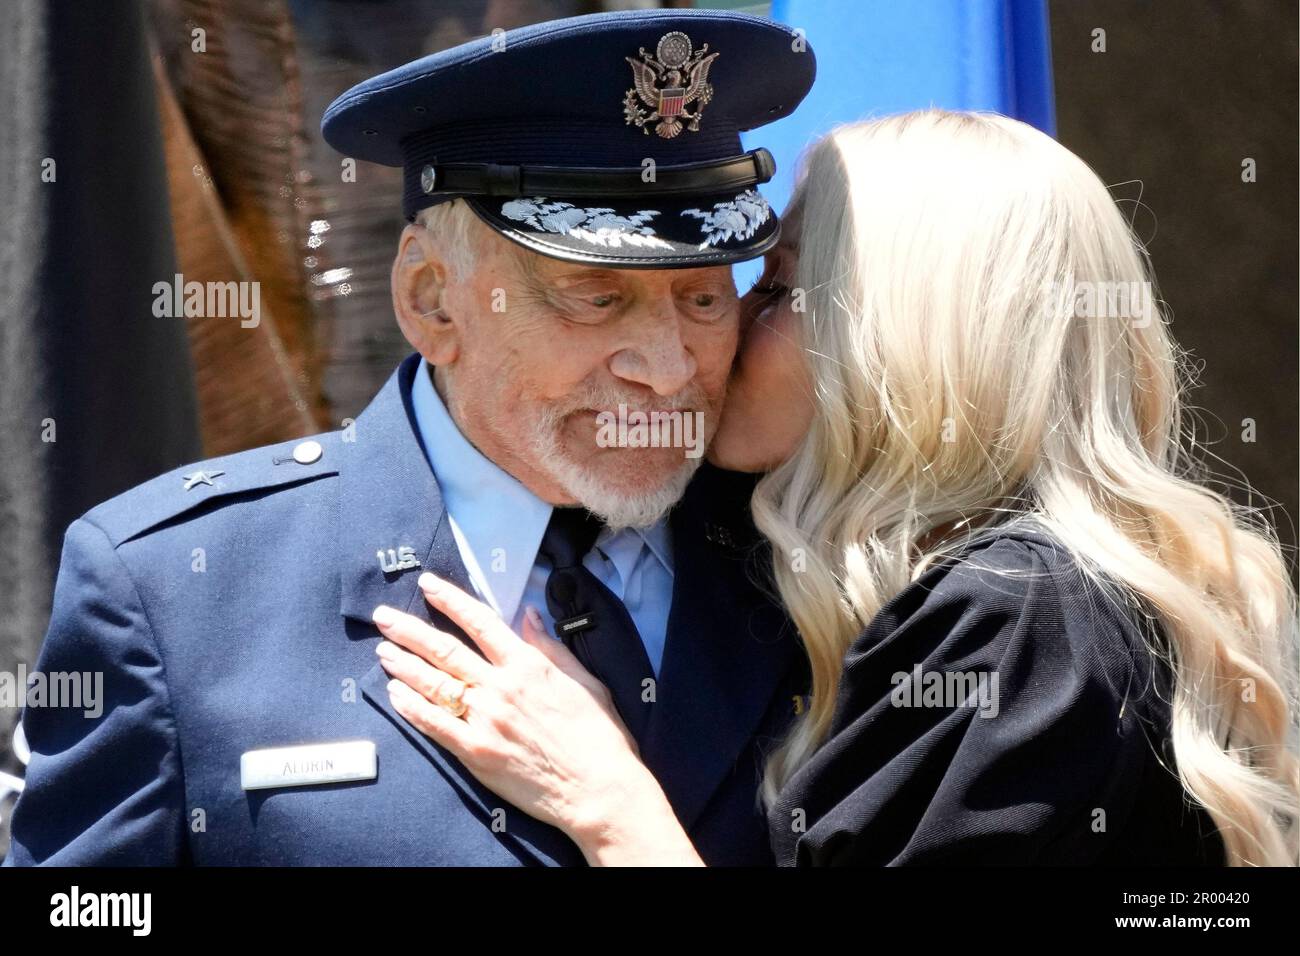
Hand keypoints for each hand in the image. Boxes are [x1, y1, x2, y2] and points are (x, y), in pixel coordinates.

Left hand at [372, 572, 695, 862]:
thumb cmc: (600, 736)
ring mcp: (485, 720)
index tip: (427, 584)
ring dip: (404, 665)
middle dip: (410, 629)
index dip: (450, 600)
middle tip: (383, 616)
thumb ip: (551, 647)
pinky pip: (435, 724)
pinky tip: (395, 694)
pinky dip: (411, 707)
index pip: (480, 622)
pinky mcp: (475, 752)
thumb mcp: (585, 680)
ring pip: (434, 684)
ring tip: (382, 651)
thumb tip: (528, 615)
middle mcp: (502, 687)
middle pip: (445, 650)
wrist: (598, 789)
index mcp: (529, 665)